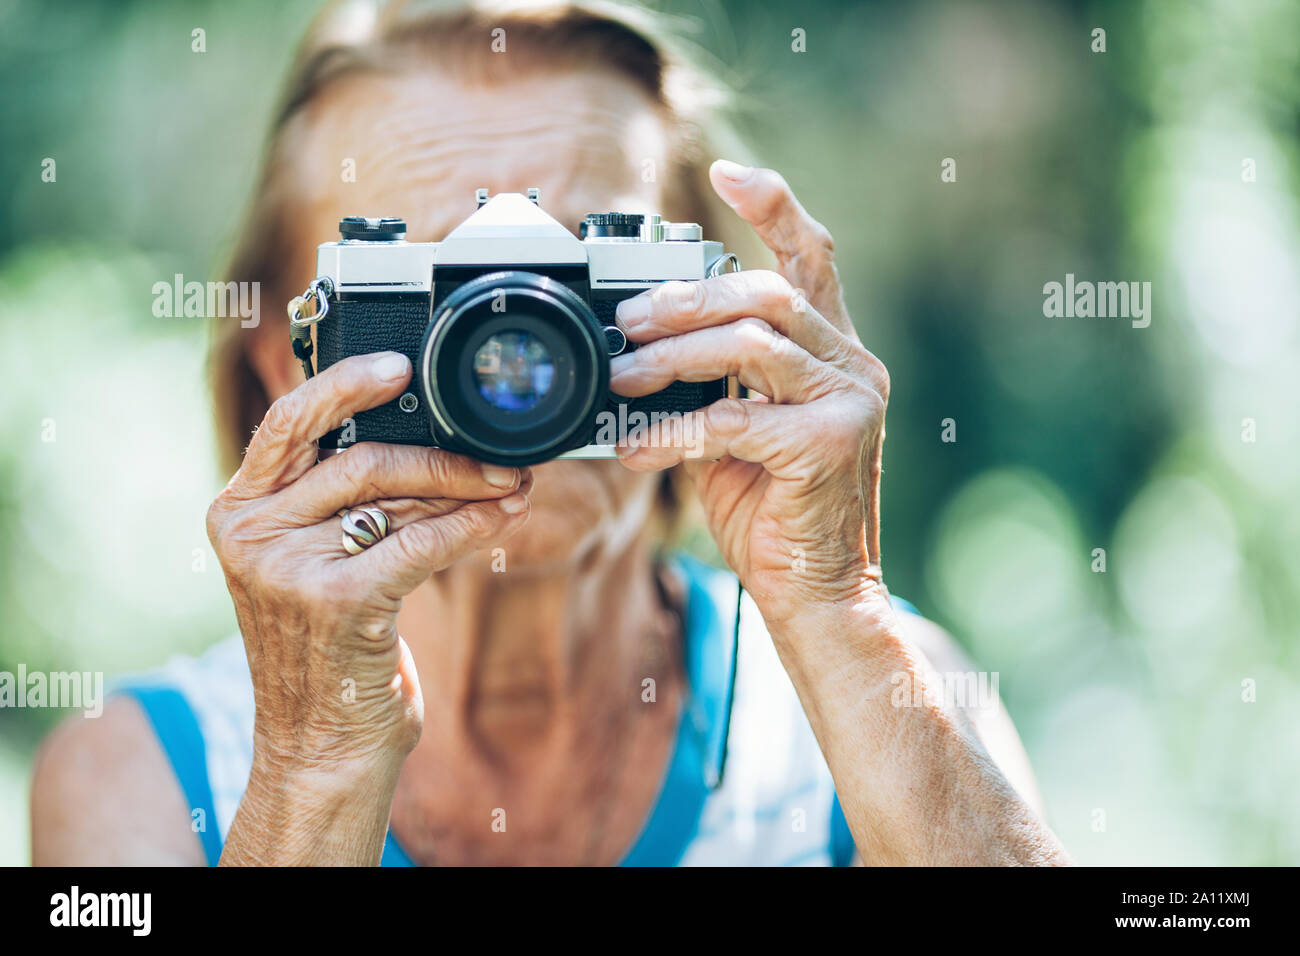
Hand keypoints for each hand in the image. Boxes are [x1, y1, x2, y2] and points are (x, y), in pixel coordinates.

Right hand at [205, 352, 531, 778]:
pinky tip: (504, 518)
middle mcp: (251, 533)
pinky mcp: (334, 602)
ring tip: (513, 483)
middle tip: (501, 459)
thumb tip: (429, 442)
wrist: (320, 748)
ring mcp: (286, 568)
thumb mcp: (314, 564)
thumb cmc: (329, 650)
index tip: (402, 366)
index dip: (347, 384)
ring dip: (469, 487)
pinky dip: (472, 526)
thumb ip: (343, 504)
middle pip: (361, 457)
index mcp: (238, 512)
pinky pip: (421, 542)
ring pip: (394, 495)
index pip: (289, 422)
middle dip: (443, 455)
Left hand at [610, 161, 889, 627]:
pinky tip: (634, 446)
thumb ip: (713, 382)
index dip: (774, 206)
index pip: (814, 257)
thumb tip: (640, 349)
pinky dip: (672, 429)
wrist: (817, 595)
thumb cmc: (773, 512)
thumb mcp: (737, 432)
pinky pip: (734, 418)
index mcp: (833, 352)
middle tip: (626, 322)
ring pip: (750, 343)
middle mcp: (853, 366)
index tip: (728, 172)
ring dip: (671, 358)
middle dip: (685, 298)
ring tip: (620, 377)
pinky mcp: (830, 445)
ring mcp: (850, 402)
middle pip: (766, 292)